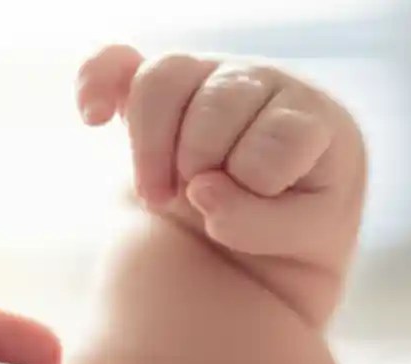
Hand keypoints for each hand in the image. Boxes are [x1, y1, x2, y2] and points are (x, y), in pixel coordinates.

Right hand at [75, 45, 365, 271]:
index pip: (281, 134)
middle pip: (217, 103)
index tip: (252, 216)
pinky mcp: (159, 95)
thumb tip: (202, 191)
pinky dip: (96, 81)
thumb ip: (262, 223)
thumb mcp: (301, 243)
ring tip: (158, 198)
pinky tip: (94, 117)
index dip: (257, 180)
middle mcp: (264, 85)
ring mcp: (208, 81)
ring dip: (150, 148)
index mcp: (316, 120)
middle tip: (198, 209)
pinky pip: (118, 63)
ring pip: (164, 77)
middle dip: (199, 166)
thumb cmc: (292, 243)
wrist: (252, 253)